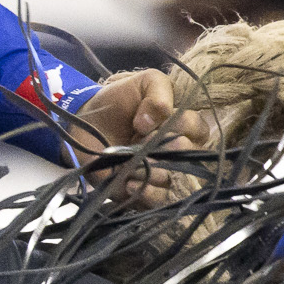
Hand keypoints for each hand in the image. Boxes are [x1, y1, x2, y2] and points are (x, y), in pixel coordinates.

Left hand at [73, 69, 213, 210]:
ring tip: (130, 162)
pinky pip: (161, 201)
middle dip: (163, 147)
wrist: (84, 123)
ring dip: (153, 169)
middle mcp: (179, 152)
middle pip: (189, 155)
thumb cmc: (118, 101)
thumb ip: (158, 92)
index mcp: (183, 126)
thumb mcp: (142, 82)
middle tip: (139, 141)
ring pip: (177, 179)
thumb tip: (153, 120)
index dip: (177, 126)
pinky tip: (130, 182)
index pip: (199, 129)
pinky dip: (148, 193)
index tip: (146, 122)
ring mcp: (164, 174)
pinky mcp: (147, 193)